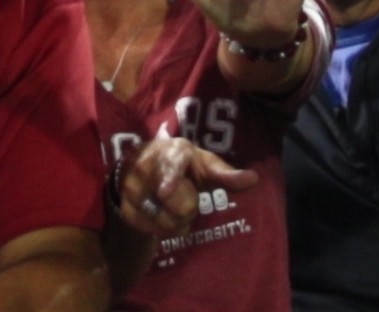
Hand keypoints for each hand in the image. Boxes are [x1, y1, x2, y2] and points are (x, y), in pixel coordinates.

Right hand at [113, 134, 258, 238]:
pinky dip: (160, 228)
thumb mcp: (207, 166)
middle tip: (187, 197)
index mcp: (172, 150)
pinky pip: (147, 228)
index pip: (170, 165)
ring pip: (159, 218)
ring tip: (172, 207)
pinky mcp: (124, 205)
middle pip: (170, 200)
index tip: (164, 192)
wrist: (148, 164)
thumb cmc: (186, 165)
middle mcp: (146, 164)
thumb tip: (254, 179)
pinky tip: (160, 216)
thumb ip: (228, 175)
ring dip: (173, 221)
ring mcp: (130, 185)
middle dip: (186, 208)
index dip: (169, 178)